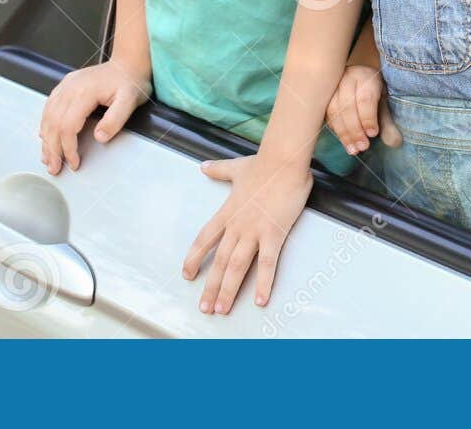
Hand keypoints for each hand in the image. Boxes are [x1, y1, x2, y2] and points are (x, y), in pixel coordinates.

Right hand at [38, 58, 150, 174]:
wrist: (128, 64)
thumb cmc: (130, 82)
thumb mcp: (129, 102)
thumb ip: (114, 120)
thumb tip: (99, 137)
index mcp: (84, 92)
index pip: (67, 126)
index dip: (68, 148)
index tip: (74, 162)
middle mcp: (71, 87)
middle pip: (53, 123)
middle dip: (53, 149)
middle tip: (55, 167)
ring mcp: (66, 85)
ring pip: (48, 115)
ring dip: (46, 139)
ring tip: (48, 158)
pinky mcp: (66, 85)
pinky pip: (49, 107)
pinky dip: (45, 124)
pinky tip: (46, 136)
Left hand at [182, 154, 311, 314]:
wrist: (283, 159)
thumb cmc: (263, 163)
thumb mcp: (236, 167)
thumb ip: (218, 170)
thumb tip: (203, 166)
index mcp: (227, 212)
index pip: (204, 240)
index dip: (194, 259)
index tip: (187, 275)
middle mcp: (237, 225)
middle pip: (219, 261)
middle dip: (210, 287)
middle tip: (204, 308)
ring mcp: (254, 231)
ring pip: (236, 266)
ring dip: (228, 290)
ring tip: (222, 310)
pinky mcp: (274, 233)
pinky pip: (267, 263)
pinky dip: (263, 283)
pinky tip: (260, 300)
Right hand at [325, 64, 400, 153]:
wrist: (358, 82)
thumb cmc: (373, 93)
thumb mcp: (384, 103)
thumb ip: (388, 123)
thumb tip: (394, 142)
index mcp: (365, 76)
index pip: (365, 98)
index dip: (368, 118)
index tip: (373, 134)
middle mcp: (346, 78)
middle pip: (348, 106)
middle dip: (355, 130)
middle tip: (363, 147)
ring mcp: (332, 86)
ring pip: (334, 111)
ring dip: (344, 134)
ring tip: (353, 149)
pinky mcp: (323, 97)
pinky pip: (327, 115)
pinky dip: (336, 131)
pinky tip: (346, 142)